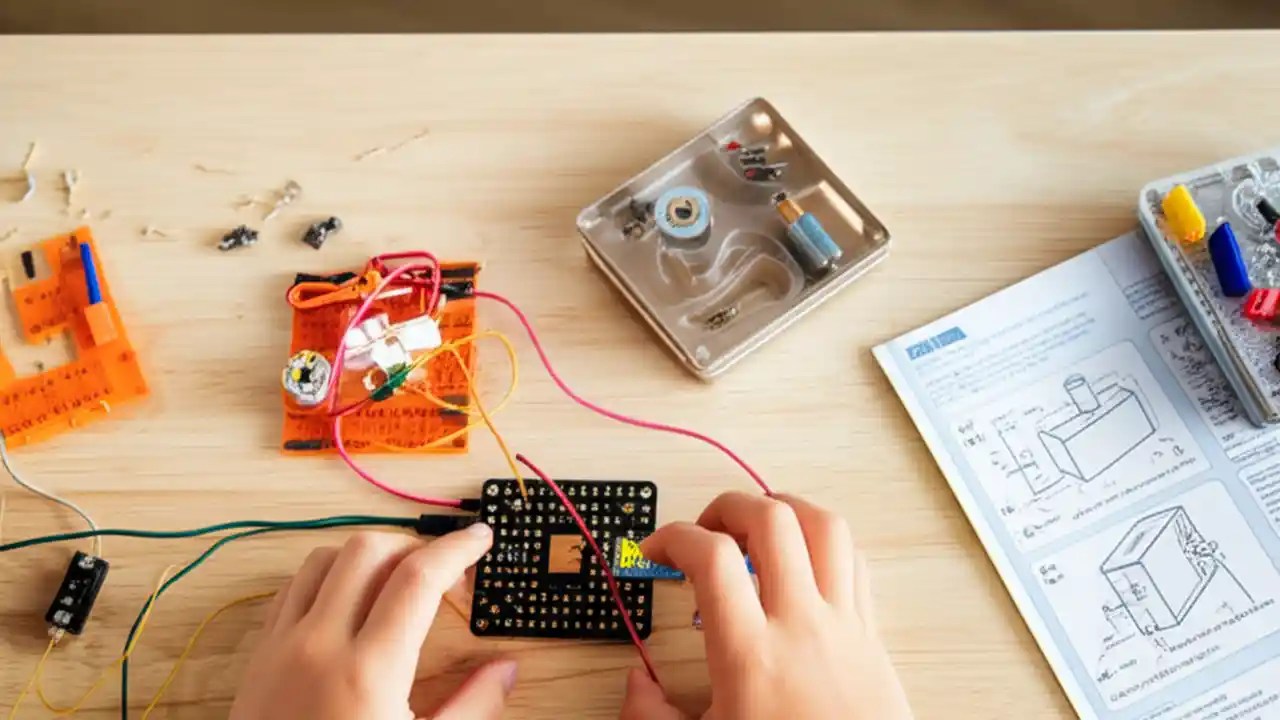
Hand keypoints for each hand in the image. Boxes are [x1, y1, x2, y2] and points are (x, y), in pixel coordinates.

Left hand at [230, 525, 515, 719]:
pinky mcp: (257, 658)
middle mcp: (319, 646)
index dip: (456, 549)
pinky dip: (326, 578)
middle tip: (443, 574)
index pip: (418, 578)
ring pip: (324, 558)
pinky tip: (349, 602)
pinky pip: (291, 588)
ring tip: (397, 583)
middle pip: (368, 550)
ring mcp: (281, 648)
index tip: (479, 539)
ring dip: (366, 557)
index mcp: (368, 673)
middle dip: (413, 547)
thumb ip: (471, 709)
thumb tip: (505, 670)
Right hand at [621, 493, 911, 719]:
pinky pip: (854, 561)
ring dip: (784, 509)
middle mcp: (801, 627)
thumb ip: (652, 717)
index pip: (710, 557)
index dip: (673, 537)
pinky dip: (824, 542)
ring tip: (755, 527)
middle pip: (771, 520)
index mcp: (751, 656)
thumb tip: (636, 681)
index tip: (657, 550)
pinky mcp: (873, 634)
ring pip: (824, 526)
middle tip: (704, 530)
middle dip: (728, 506)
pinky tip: (801, 562)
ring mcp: (844, 625)